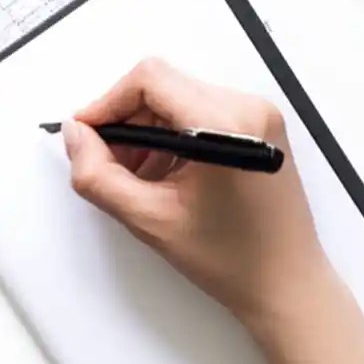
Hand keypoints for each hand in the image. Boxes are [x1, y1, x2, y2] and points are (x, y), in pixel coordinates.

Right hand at [62, 59, 329, 322]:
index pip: (150, 79)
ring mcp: (259, 115)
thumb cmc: (232, 259)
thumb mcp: (151, 220)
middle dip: (127, 121)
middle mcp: (248, 107)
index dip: (108, 102)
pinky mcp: (261, 126)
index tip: (87, 134)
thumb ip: (100, 175)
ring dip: (149, 131)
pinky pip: (202, 112)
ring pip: (180, 98)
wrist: (287, 284)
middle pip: (164, 86)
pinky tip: (166, 176)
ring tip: (139, 178)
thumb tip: (75, 135)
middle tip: (108, 165)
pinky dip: (174, 136)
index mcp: (226, 123)